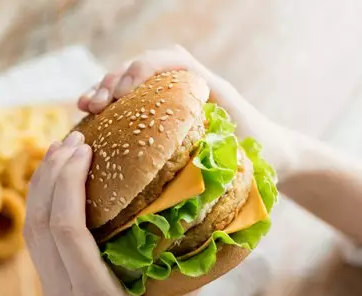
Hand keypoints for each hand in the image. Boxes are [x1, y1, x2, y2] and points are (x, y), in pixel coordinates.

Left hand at [24, 131, 190, 295]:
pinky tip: (58, 190)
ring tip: (61, 152)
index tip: (84, 147)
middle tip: (74, 137)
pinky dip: (41, 207)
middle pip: (39, 223)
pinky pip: (36, 243)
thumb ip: (186, 269)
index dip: (68, 183)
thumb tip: (207, 219)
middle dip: (50, 172)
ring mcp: (49, 293)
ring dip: (40, 186)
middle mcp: (63, 292)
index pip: (67, 231)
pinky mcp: (48, 293)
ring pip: (31, 231)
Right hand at [79, 45, 301, 178]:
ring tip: (85, 108)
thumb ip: (227, 151)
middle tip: (95, 104)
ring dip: (104, 91)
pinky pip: (128, 104)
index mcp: (206, 85)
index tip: (125, 93)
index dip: (143, 70)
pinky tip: (89, 122)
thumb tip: (188, 168)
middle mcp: (185, 84)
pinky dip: (107, 110)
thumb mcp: (250, 150)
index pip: (170, 60)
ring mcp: (170, 98)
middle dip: (113, 81)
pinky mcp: (159, 114)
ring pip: (129, 82)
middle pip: (141, 67)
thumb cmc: (264, 154)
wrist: (276, 154)